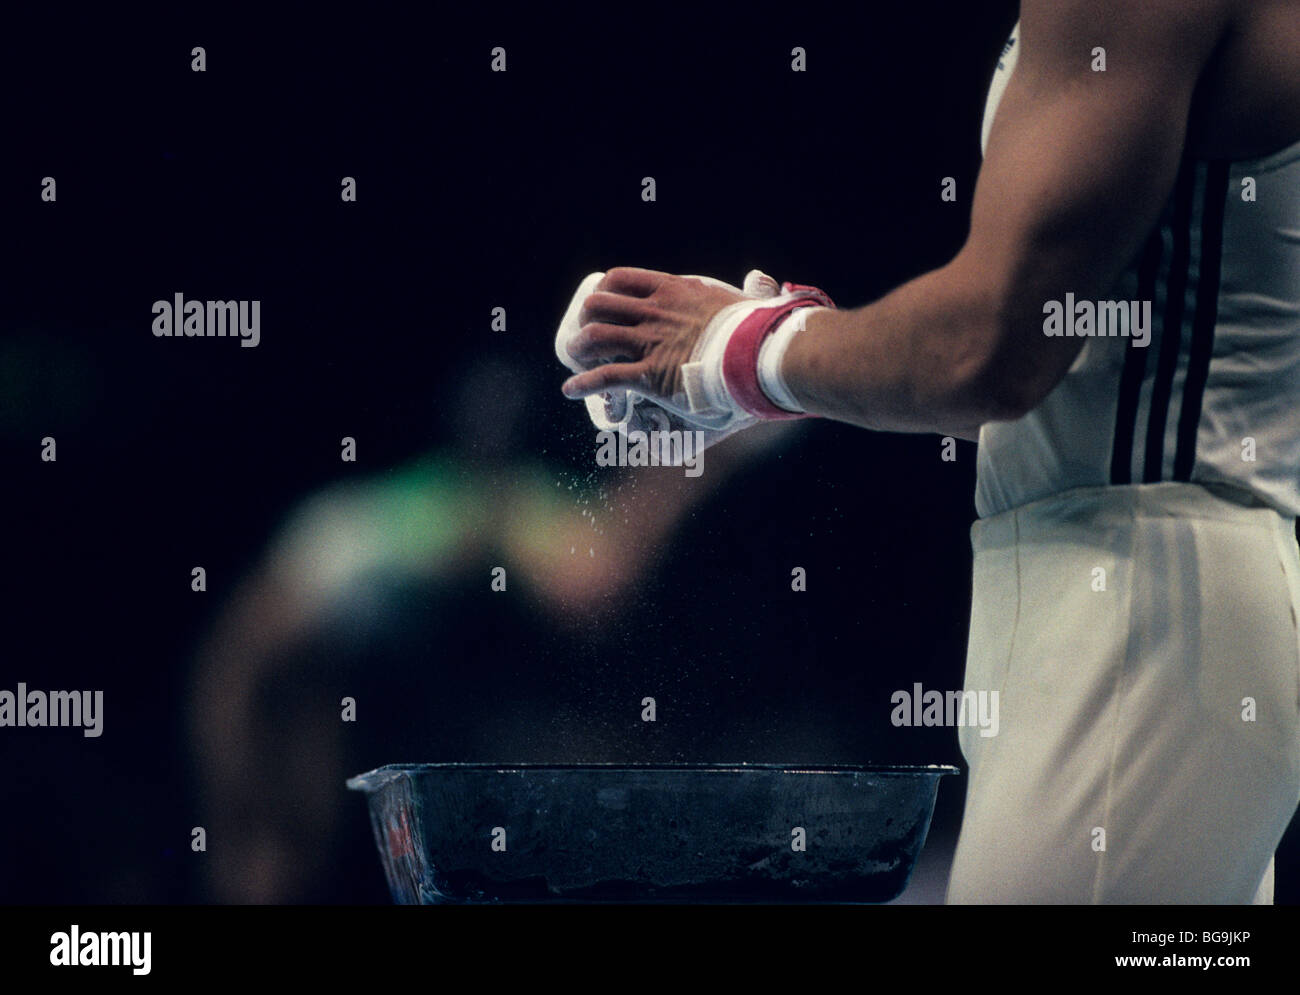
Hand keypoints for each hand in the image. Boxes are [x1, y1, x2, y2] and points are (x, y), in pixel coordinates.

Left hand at [560, 267, 748, 405]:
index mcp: (673, 290)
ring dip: (579, 348)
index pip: (621, 279)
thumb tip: (762, 281)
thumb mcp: (745, 299)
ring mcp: (649, 343)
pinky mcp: (649, 375)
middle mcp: (654, 313)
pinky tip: (570, 390)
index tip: (604, 303)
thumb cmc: (759, 329)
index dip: (604, 290)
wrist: (759, 352)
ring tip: (577, 359)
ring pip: (594, 337)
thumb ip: (746, 290)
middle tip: (589, 334)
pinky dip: (582, 385)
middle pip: (598, 305)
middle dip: (587, 319)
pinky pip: (604, 378)